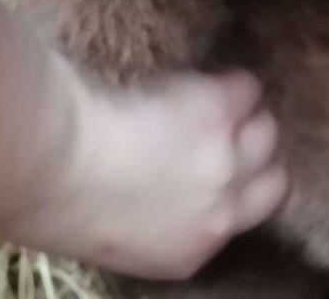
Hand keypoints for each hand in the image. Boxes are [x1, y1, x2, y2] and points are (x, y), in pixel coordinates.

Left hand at [29, 61, 287, 279]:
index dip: (236, 188)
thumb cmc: (59, 198)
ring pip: (266, 130)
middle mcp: (220, 212)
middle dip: (255, 155)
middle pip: (273, 180)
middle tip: (227, 131)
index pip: (243, 221)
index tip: (219, 167)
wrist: (56, 165)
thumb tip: (159, 187)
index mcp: (191, 250)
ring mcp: (224, 159)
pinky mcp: (217, 110)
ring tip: (214, 99)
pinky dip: (230, 81)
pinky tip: (201, 77)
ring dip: (245, 114)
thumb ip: (157, 218)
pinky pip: (245, 87)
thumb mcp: (120, 233)